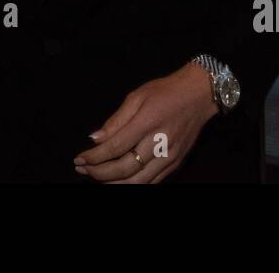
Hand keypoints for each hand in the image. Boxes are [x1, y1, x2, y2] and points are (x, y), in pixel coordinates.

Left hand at [75, 63, 219, 183]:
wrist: (199, 95)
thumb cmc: (166, 91)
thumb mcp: (137, 96)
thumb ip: (116, 120)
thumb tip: (95, 139)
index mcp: (147, 122)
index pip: (115, 147)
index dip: (94, 157)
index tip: (79, 160)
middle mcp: (159, 142)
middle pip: (125, 168)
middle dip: (99, 173)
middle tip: (83, 170)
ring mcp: (169, 156)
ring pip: (138, 181)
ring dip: (114, 184)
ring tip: (97, 179)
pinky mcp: (176, 163)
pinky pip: (152, 182)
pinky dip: (133, 185)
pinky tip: (119, 182)